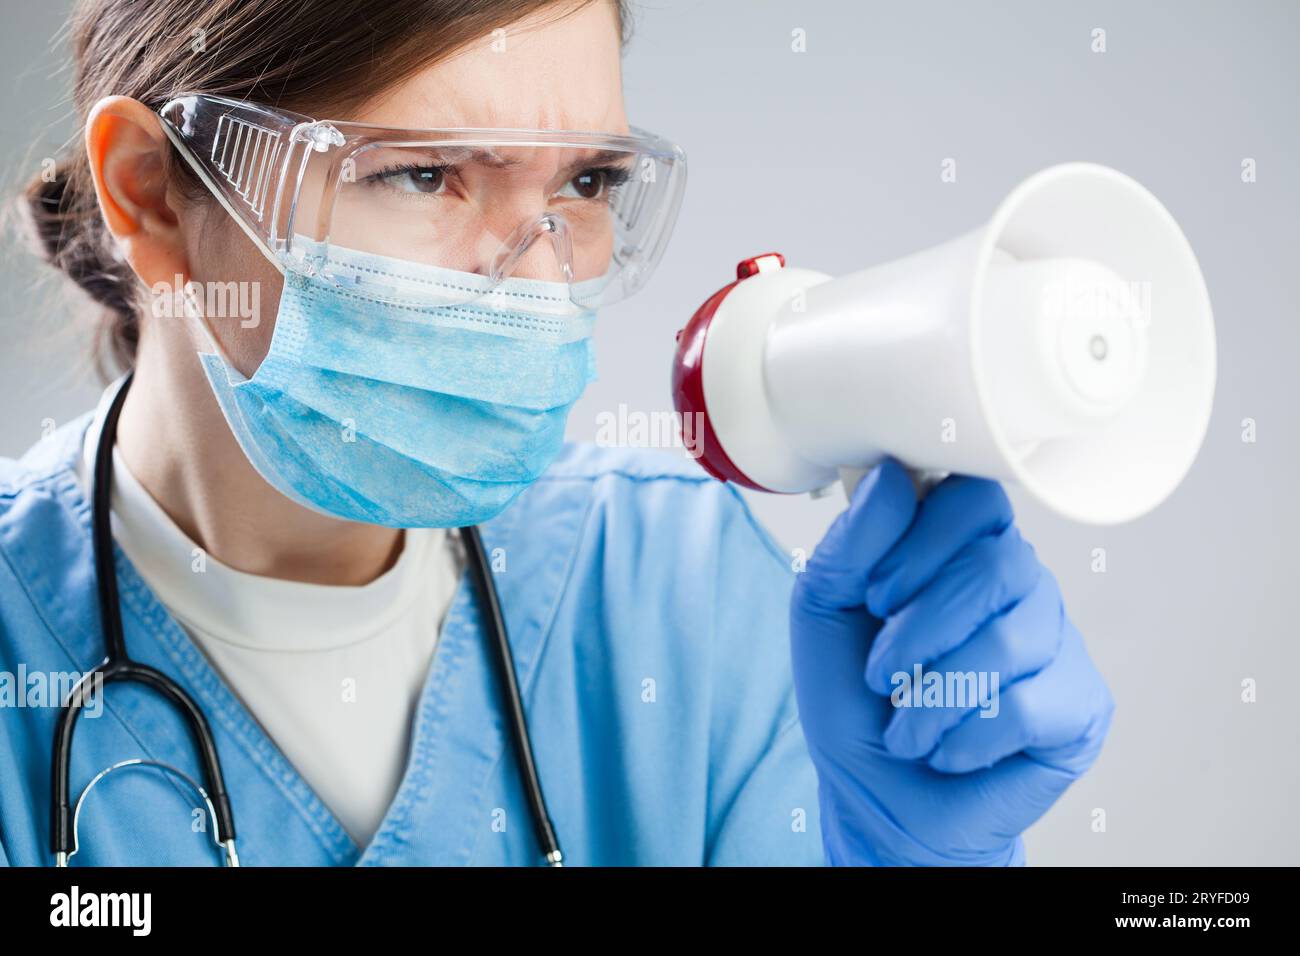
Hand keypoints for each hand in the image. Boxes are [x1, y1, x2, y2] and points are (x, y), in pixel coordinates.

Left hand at [789, 459, 1114, 865]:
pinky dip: (968, 737)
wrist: (878, 796)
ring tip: (906, 726)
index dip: (924, 541)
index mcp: (962, 547)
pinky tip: (946, 751)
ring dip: (935, 695)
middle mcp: (1021, 583)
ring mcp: (1057, 641)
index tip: (877, 594)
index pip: (975, 496)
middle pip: (999, 566)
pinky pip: (1031, 706)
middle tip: (880, 674)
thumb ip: (851, 544)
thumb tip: (893, 475)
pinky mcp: (1080, 706)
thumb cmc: (855, 697)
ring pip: (1012, 641)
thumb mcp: (824, 611)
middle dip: (920, 630)